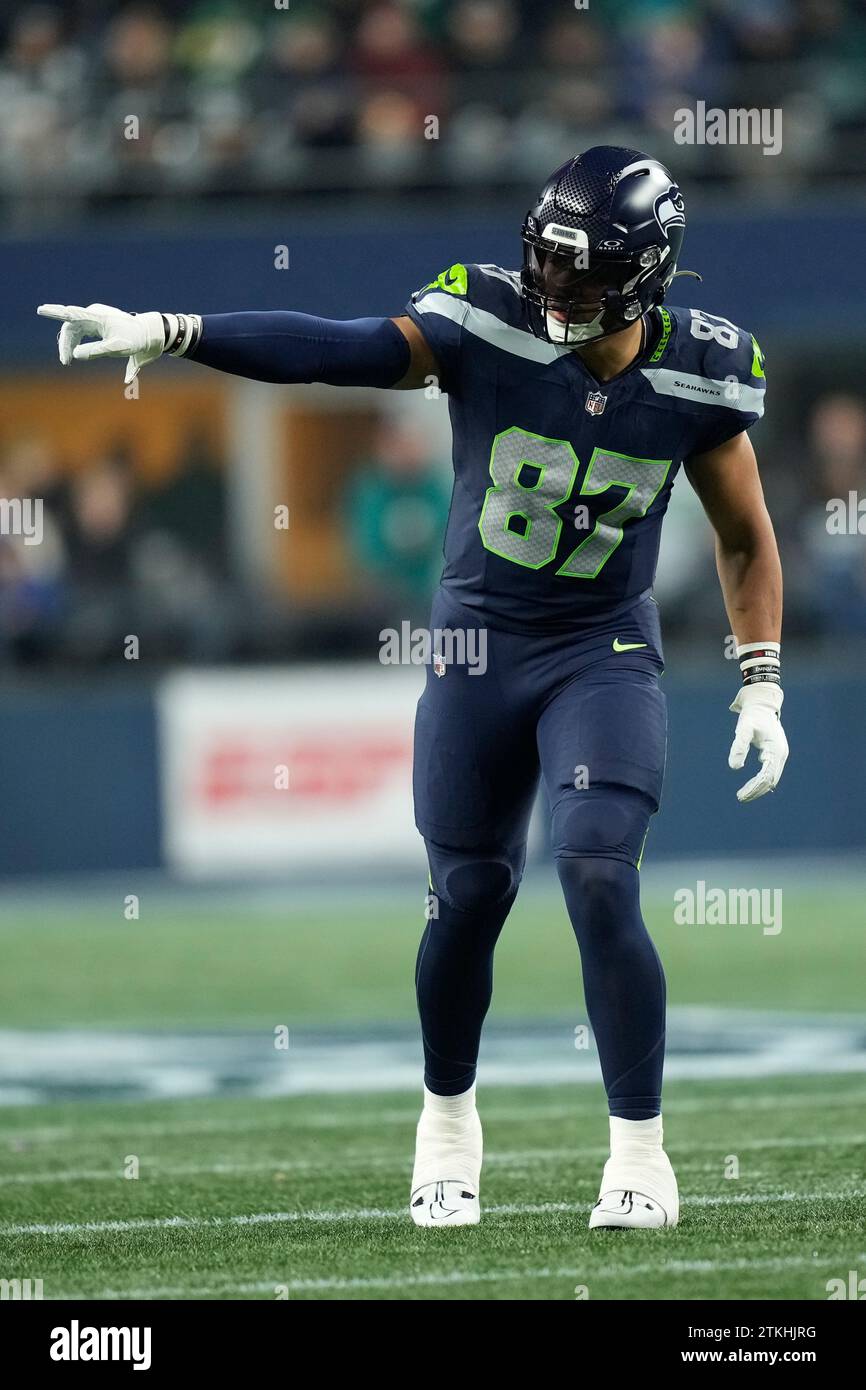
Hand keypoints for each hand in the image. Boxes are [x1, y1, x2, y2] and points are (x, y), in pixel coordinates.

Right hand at [37, 303, 166, 384]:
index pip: (72, 313)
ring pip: (75, 331)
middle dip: (65, 344)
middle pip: (71, 327)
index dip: (56, 312)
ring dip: (70, 345)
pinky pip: (81, 332)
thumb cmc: (135, 340)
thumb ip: (96, 351)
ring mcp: (95, 318)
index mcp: (98, 316)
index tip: (41, 310)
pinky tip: (73, 354)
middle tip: (65, 362)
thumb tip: (75, 355)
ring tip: (67, 360)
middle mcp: (94, 314)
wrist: (150, 335)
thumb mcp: (116, 348)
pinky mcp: (98, 324)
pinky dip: (76, 344)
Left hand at [728, 681, 787, 802]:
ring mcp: (779, 754)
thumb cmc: (752, 716)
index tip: (741, 795)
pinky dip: (761, 781)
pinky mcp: (775, 754)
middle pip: (770, 780)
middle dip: (756, 790)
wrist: (761, 705)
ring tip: (742, 795)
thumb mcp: (743, 729)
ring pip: (771, 778)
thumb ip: (738, 747)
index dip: (754, 787)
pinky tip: (751, 787)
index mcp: (775, 750)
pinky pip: (770, 772)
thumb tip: (734, 768)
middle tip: (740, 797)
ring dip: (758, 787)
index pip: (766, 776)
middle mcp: (781, 754)